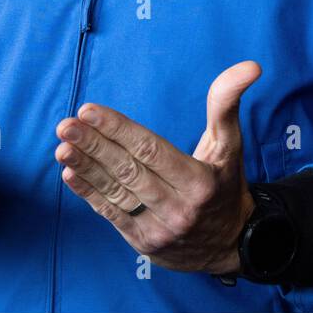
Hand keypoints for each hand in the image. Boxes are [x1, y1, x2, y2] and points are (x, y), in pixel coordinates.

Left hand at [55, 60, 260, 274]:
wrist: (231, 245)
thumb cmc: (226, 185)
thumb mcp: (231, 146)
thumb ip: (227, 105)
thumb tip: (250, 66)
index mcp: (200, 181)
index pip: (151, 150)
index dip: (119, 130)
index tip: (90, 110)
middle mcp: (179, 208)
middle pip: (129, 171)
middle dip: (94, 145)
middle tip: (65, 125)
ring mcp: (160, 229)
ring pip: (117, 193)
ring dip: (86, 168)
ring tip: (62, 146)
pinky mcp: (144, 243)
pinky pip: (112, 215)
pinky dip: (89, 194)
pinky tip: (70, 175)